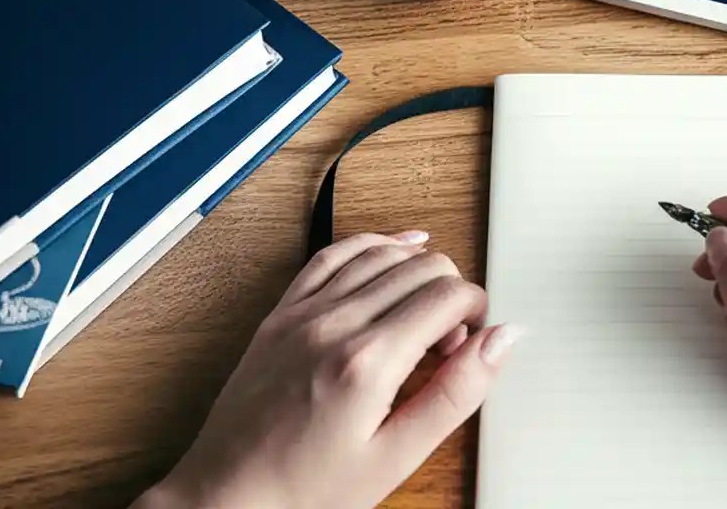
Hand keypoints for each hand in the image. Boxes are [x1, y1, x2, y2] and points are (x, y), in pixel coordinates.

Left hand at [132, 232, 522, 508]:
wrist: (228, 497)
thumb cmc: (306, 489)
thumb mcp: (397, 456)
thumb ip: (456, 393)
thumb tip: (499, 342)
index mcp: (369, 362)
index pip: (448, 295)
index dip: (478, 309)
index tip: (476, 337)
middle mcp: (334, 324)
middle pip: (421, 267)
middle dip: (452, 292)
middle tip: (451, 337)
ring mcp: (303, 313)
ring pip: (381, 252)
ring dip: (417, 268)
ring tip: (426, 306)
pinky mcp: (281, 313)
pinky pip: (332, 254)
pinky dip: (370, 243)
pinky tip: (391, 249)